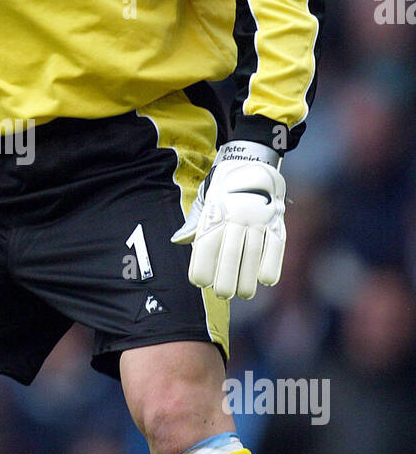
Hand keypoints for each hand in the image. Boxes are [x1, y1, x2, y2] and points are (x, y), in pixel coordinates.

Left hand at [171, 141, 285, 299]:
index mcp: (216, 211)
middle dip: (226, 278)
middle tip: (223, 294)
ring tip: (242, 294)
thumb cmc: (225, 185)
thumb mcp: (207, 198)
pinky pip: (276, 245)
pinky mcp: (277, 219)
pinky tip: (265, 280)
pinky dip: (272, 264)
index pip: (207, 243)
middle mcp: (237, 215)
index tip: (199, 283)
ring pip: (253, 252)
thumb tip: (177, 240)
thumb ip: (195, 222)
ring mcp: (259, 217)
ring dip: (248, 277)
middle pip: (231, 252)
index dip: (202, 265)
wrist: (254, 159)